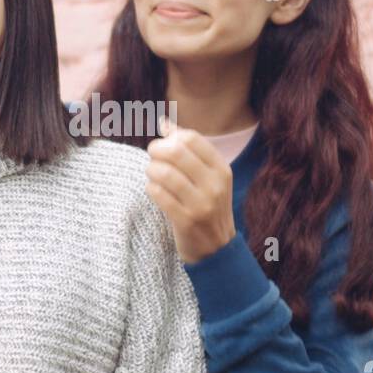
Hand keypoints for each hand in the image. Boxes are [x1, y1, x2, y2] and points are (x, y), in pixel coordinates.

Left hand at [144, 118, 236, 263]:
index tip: (164, 144)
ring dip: (152, 170)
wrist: (216, 248)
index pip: (192, 139)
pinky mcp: (186, 220)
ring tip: (152, 173)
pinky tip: (153, 190)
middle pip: (177, 153)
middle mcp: (214, 185)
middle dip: (157, 150)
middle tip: (152, 155)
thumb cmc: (207, 206)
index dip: (172, 137)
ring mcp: (201, 204)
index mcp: (222, 170)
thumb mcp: (207, 178)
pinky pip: (159, 195)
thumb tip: (164, 123)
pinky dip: (151, 188)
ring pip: (165, 173)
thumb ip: (188, 150)